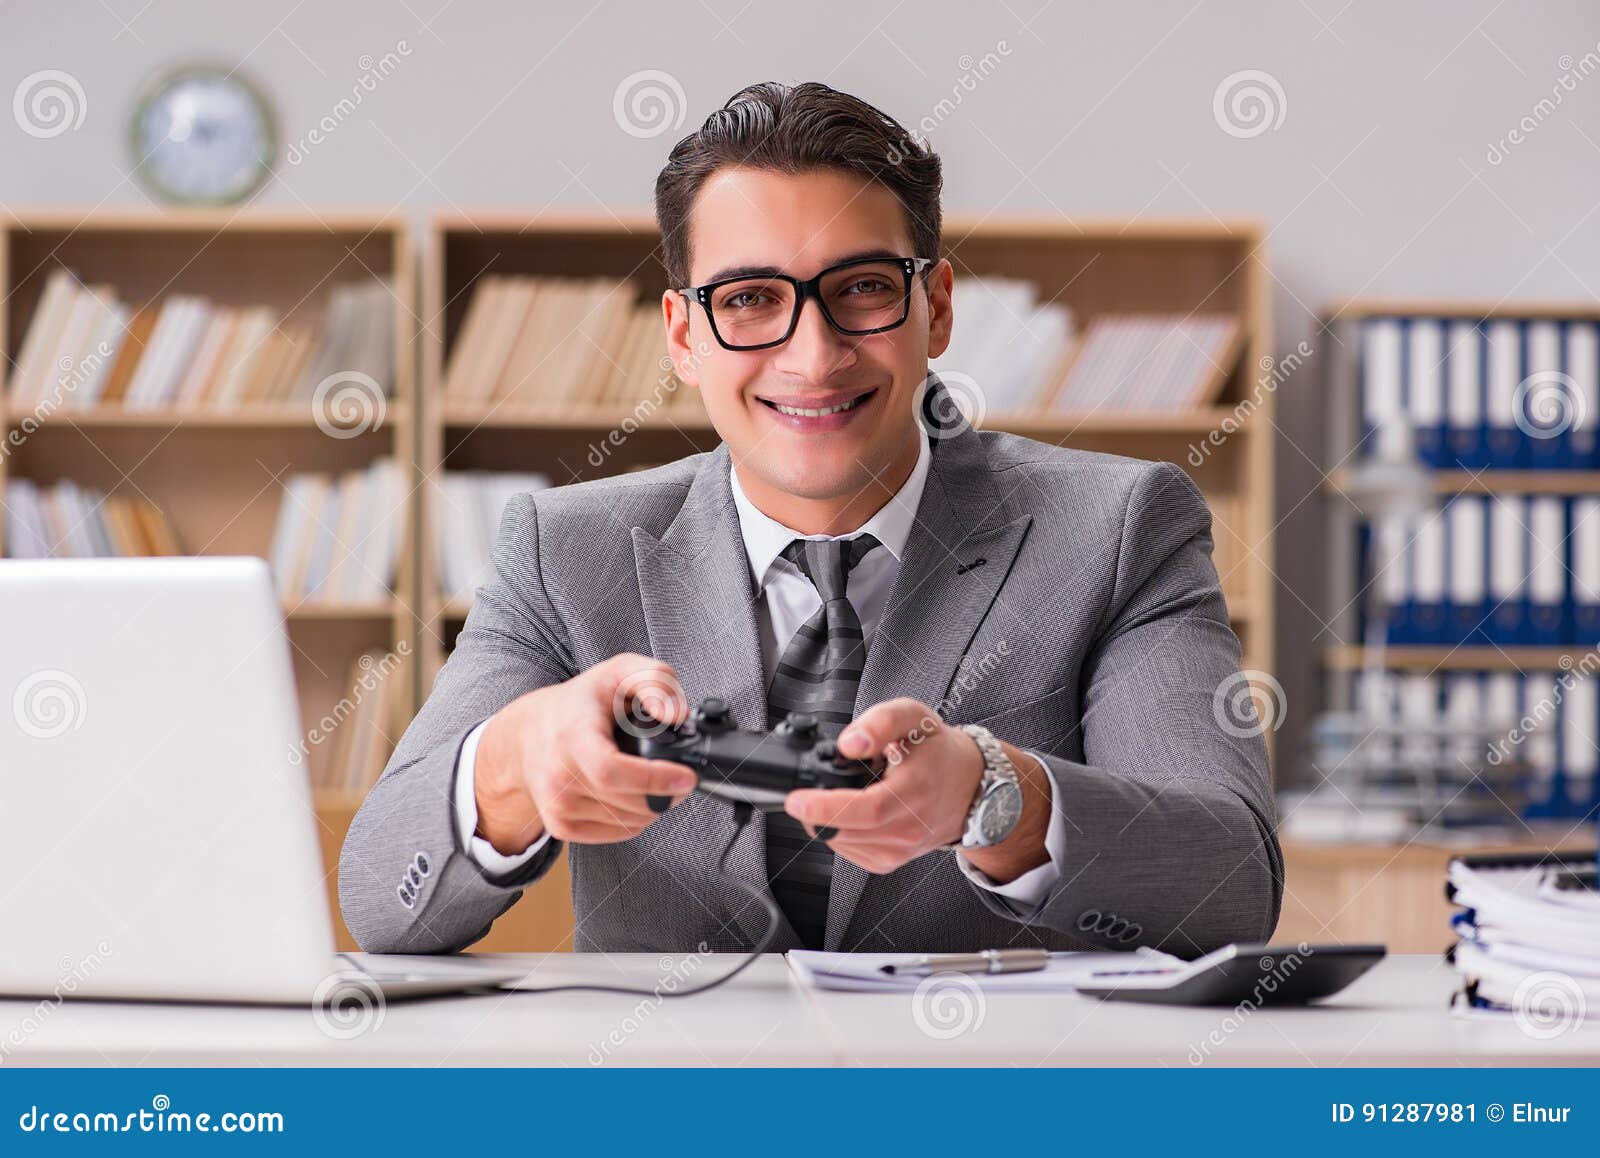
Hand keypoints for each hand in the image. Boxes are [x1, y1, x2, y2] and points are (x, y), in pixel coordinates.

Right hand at [473, 653, 699, 854]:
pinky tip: (636, 797)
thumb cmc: (578, 704)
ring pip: (628, 822)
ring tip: (657, 783)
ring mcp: (558, 806)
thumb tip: (676, 714)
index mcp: (573, 738)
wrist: (526, 735)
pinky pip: (616, 834)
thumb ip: (654, 681)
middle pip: (628, 802)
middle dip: (666, 793)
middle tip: (682, 778)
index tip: (685, 778)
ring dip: (653, 806)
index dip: (653, 779)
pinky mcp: (561, 827)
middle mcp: (560, 777)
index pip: (611, 771)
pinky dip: (636, 820)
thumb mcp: (618, 672)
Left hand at [782, 698, 984, 874]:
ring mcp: (898, 850)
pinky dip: (837, 830)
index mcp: (914, 791)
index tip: (796, 801)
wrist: (968, 787)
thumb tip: (849, 743)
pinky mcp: (888, 861)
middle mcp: (907, 827)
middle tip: (813, 785)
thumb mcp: (914, 717)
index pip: (865, 810)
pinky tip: (852, 809)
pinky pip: (846, 850)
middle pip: (844, 830)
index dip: (825, 808)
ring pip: (840, 842)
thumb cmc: (938, 752)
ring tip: (843, 792)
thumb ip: (881, 721)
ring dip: (825, 819)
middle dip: (816, 809)